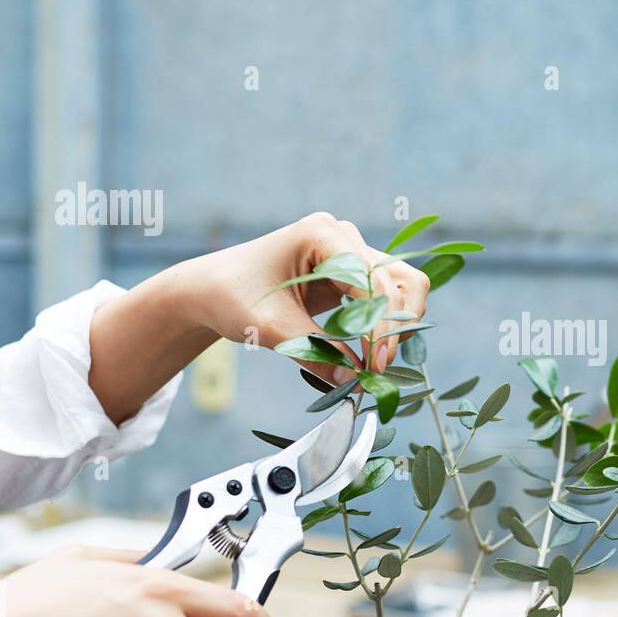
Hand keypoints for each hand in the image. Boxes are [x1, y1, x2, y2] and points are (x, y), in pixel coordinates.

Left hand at [90, 213, 430, 422]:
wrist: (213, 289)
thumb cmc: (233, 298)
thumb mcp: (269, 328)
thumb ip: (315, 352)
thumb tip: (353, 382)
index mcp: (321, 234)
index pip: (371, 282)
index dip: (378, 326)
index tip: (372, 367)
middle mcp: (343, 236)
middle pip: (398, 282)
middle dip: (392, 329)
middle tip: (376, 370)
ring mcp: (352, 251)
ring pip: (404, 287)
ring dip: (399, 325)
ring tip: (377, 360)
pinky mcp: (354, 272)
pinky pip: (391, 296)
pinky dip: (389, 324)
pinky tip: (371, 351)